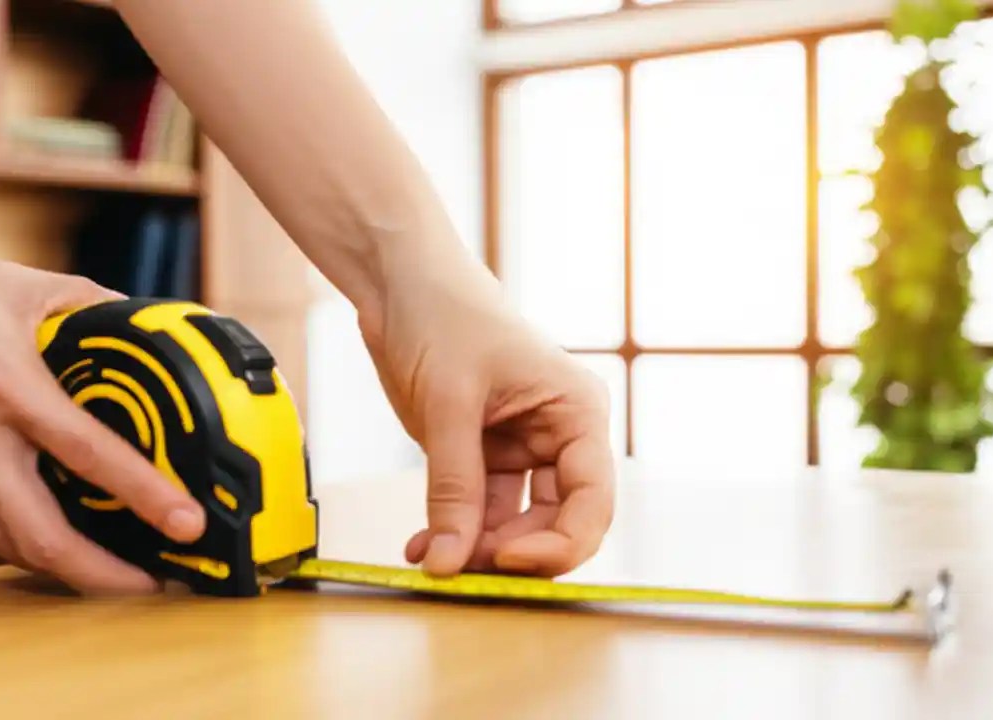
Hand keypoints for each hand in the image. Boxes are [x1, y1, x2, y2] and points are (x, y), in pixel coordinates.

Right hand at [0, 255, 205, 593]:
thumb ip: (86, 302)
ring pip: (8, 550)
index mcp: (12, 391)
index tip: (189, 524)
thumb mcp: (19, 285)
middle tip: (154, 582)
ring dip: (63, 574)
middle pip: (45, 539)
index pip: (92, 456)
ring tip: (111, 576)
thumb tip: (140, 319)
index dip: (148, 496)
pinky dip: (11, 555)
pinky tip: (40, 548)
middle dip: (106, 577)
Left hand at [360, 258, 615, 577]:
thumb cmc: (442, 316)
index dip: (558, 542)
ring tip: (431, 556)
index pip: (592, 499)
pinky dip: (453, 529)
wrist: (400, 279)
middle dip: (509, 549)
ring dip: (474, 546)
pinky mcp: (484, 453)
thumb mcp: (448, 405)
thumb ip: (453, 487)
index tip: (505, 558)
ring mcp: (522, 447)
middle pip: (556, 521)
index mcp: (577, 412)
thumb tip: (449, 562)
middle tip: (457, 566)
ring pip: (515, 522)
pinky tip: (424, 544)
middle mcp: (559, 435)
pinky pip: (478, 507)